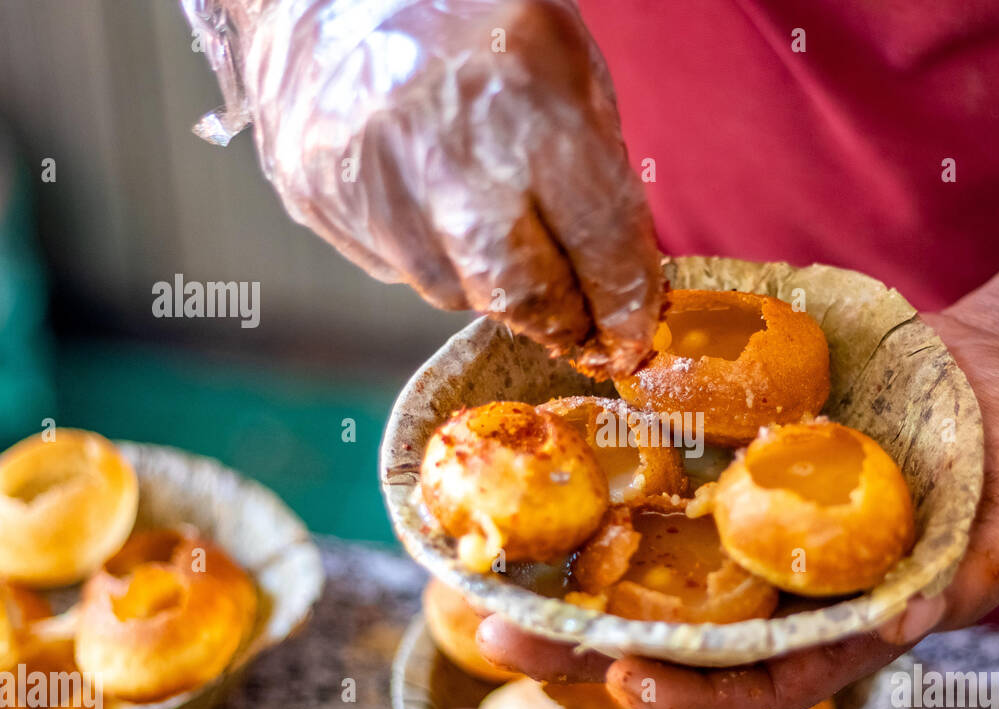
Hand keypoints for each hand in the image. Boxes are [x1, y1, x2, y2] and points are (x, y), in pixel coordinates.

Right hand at [192, 0, 660, 374]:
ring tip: (493, 233)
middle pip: (524, 295)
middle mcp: (446, 153)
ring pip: (454, 293)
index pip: (599, 242)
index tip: (632, 336)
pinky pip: (393, 267)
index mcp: (527, 103)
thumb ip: (593, 164)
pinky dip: (427, 254)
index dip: (624, 303)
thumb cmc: (463, 6)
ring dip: (489, 283)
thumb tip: (615, 272)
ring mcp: (371, 180)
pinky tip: (427, 203)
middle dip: (563, 323)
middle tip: (580, 331)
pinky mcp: (317, 195)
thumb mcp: (563, 58)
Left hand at [476, 307, 998, 708]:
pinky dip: (593, 492)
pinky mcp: (723, 468)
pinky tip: (536, 476)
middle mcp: (772, 591)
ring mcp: (740, 531)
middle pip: (667, 642)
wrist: (979, 377)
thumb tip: (903, 621)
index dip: (691, 699)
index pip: (756, 688)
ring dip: (558, 580)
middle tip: (502, 636)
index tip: (629, 679)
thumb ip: (975, 575)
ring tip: (481, 575)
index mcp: (835, 627)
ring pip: (638, 573)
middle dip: (580, 651)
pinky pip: (651, 490)